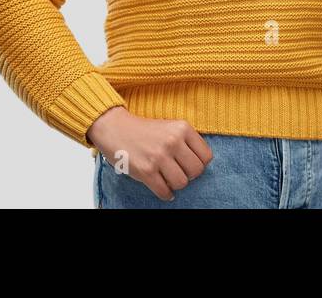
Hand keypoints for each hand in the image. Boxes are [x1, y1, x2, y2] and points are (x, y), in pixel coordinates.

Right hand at [86, 107, 212, 201]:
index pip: (206, 156)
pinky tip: (161, 187)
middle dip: (189, 175)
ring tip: (167, 178)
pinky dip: (165, 194)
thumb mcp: (170, 127)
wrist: (115, 128)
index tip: (189, 163)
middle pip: (196, 171)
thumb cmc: (144, 131)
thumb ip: (187, 142)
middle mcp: (172, 141)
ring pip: (182, 183)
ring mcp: (159, 156)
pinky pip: (164, 191)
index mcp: (182, 128)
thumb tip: (201, 164)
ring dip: (175, 184)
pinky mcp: (146, 171)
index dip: (199, 163)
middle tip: (178, 172)